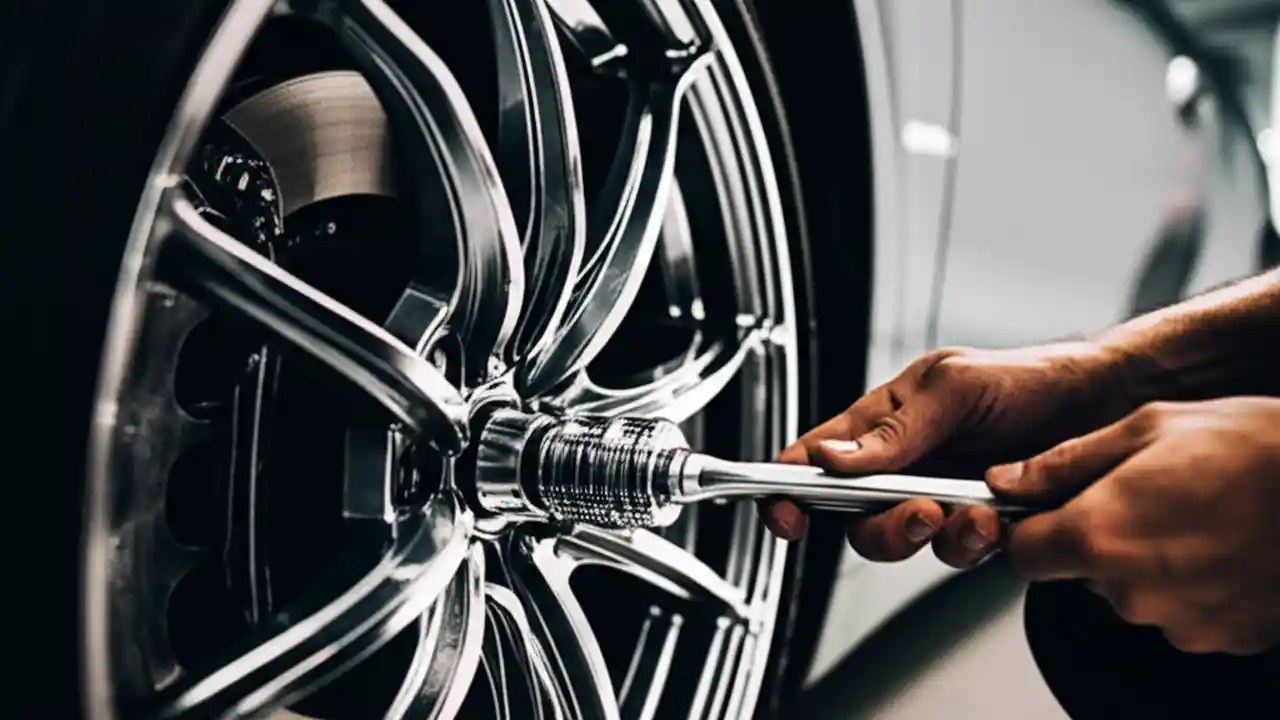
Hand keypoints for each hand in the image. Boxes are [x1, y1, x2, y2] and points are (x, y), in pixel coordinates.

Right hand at [760, 342, 1134, 563]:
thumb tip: (831, 458)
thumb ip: (892, 429)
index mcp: (879, 422)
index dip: (787, 491)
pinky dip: (974, 544)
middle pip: (854, 518)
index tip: (786, 515)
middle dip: (881, 527)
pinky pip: (956, 553)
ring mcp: (937, 497)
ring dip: (931, 537)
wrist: (1103, 403)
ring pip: (903, 542)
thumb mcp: (952, 387)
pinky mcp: (977, 526)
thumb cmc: (1024, 379)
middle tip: (917, 512)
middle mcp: (901, 464)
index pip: (812, 459)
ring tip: (970, 514)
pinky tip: (996, 519)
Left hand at [992, 397, 1279, 654]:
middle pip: (1081, 573)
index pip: (1022, 555)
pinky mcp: (1220, 637)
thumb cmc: (1255, 449)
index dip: (1033, 530)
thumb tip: (1007, 478)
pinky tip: (1225, 543)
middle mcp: (1131, 590)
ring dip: (1149, 560)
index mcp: (1099, 535)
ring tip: (1199, 512)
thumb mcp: (1147, 427)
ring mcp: (1178, 621)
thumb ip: (1063, 462)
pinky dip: (1193, 583)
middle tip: (1148, 494)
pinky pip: (1182, 611)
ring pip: (1133, 593)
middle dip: (1099, 538)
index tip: (1051, 510)